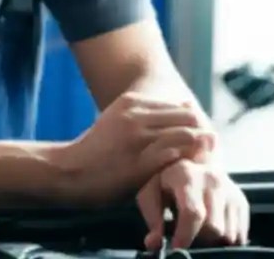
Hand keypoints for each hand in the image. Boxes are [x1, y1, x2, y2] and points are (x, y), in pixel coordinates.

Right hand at [49, 92, 214, 205]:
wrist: (68, 171)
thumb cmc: (95, 152)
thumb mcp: (116, 121)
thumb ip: (143, 117)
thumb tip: (179, 111)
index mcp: (131, 102)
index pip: (181, 107)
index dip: (193, 125)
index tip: (196, 143)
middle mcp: (136, 114)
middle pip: (189, 118)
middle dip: (201, 135)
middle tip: (204, 155)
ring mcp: (140, 137)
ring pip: (188, 135)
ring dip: (199, 150)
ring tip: (200, 165)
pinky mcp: (142, 161)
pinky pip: (178, 155)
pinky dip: (189, 162)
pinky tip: (188, 172)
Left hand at [137, 160, 248, 248]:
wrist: (193, 165)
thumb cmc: (167, 183)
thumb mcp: (150, 194)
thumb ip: (152, 218)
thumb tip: (154, 244)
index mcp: (187, 175)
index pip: (192, 212)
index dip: (185, 235)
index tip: (176, 248)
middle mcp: (213, 180)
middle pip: (214, 227)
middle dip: (198, 237)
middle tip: (186, 233)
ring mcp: (231, 191)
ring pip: (228, 234)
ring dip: (212, 239)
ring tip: (198, 227)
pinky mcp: (242, 203)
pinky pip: (239, 235)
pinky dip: (224, 238)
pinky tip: (211, 227)